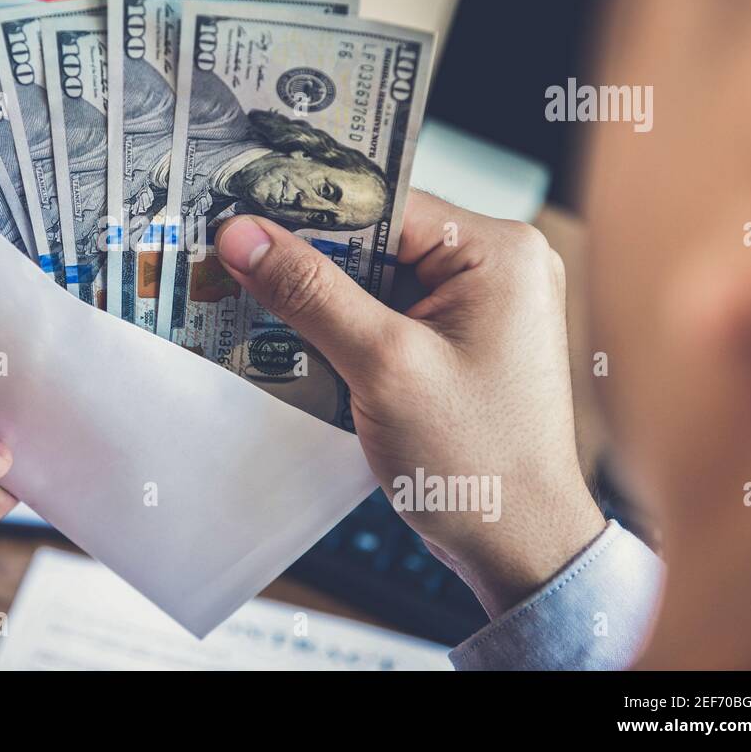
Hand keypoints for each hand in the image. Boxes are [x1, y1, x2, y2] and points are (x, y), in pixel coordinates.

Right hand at [215, 191, 603, 616]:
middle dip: (307, 260)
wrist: (520, 547)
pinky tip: (291, 343)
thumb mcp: (382, 365)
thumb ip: (309, 292)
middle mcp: (496, 266)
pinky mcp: (458, 345)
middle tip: (230, 263)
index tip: (237, 221)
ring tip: (248, 303)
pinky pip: (387, 316)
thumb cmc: (476, 458)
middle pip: (376, 239)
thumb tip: (241, 234)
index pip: (383, 204)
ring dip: (318, 299)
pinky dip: (341, 330)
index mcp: (498, 251)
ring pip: (374, 279)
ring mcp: (480, 308)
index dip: (306, 213)